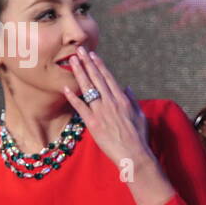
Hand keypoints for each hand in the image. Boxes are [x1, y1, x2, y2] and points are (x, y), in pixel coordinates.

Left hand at [61, 47, 152, 168]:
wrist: (134, 155)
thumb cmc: (140, 137)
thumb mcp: (140, 116)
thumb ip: (133, 100)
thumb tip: (127, 87)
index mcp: (123, 100)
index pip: (109, 78)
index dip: (100, 65)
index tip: (93, 55)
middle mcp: (111, 102)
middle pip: (97, 79)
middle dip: (87, 63)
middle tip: (79, 50)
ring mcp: (101, 112)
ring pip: (88, 88)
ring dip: (79, 73)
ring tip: (72, 61)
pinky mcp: (93, 123)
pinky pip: (80, 107)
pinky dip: (72, 97)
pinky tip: (65, 87)